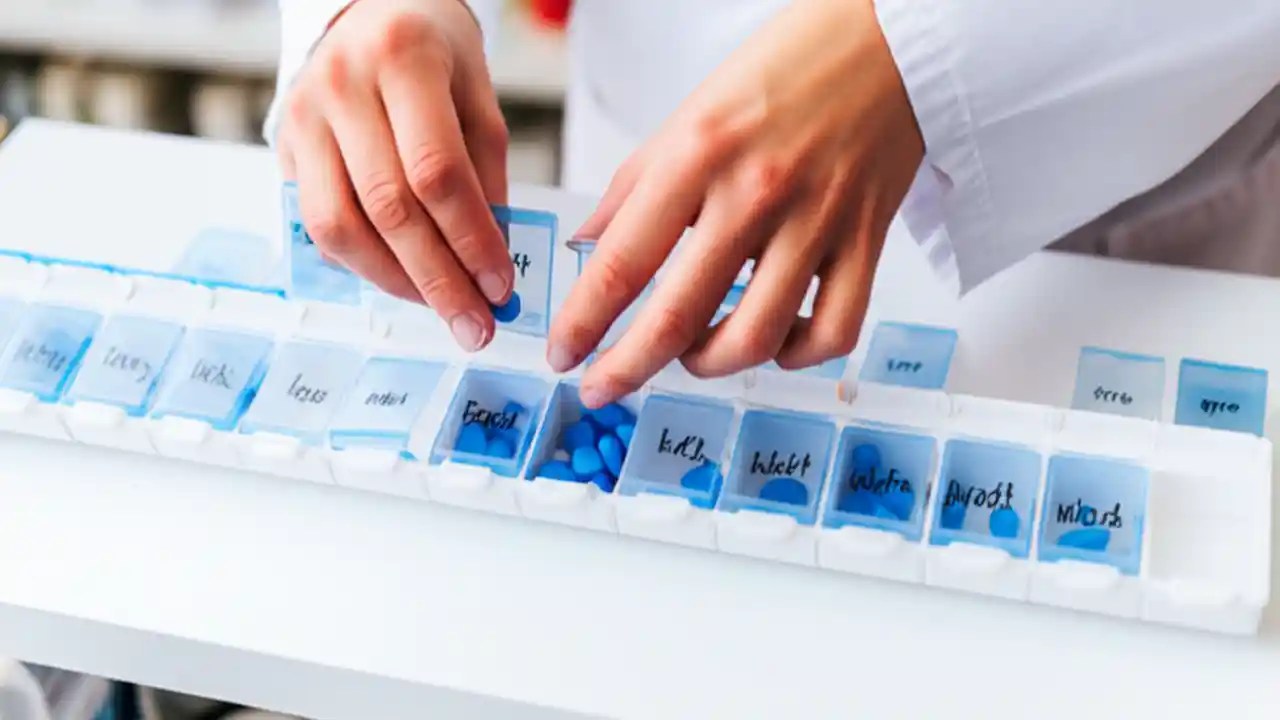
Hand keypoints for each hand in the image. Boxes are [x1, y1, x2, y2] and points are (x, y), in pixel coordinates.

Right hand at [277, 0, 511, 350]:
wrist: (367, 9)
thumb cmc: (433, 52)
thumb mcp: (478, 93)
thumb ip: (486, 173)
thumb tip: (493, 261)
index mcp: (403, 60)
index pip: (437, 172)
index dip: (471, 240)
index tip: (500, 287)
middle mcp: (342, 86)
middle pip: (388, 209)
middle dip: (438, 280)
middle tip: (476, 325)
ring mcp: (303, 117)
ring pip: (340, 227)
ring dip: (395, 283)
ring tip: (439, 308)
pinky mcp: (283, 146)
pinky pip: (317, 225)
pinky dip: (361, 263)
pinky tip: (400, 279)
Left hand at [548, 0, 922, 406]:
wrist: (886, 39)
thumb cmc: (782, 69)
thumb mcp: (688, 112)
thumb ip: (634, 185)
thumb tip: (587, 244)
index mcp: (697, 154)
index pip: (622, 262)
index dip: (583, 322)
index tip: (562, 353)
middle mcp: (755, 193)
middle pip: (678, 317)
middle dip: (626, 369)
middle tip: (603, 387)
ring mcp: (816, 221)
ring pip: (756, 338)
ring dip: (708, 365)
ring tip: (691, 355)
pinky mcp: (867, 240)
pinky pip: (833, 332)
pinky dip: (797, 354)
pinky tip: (775, 340)